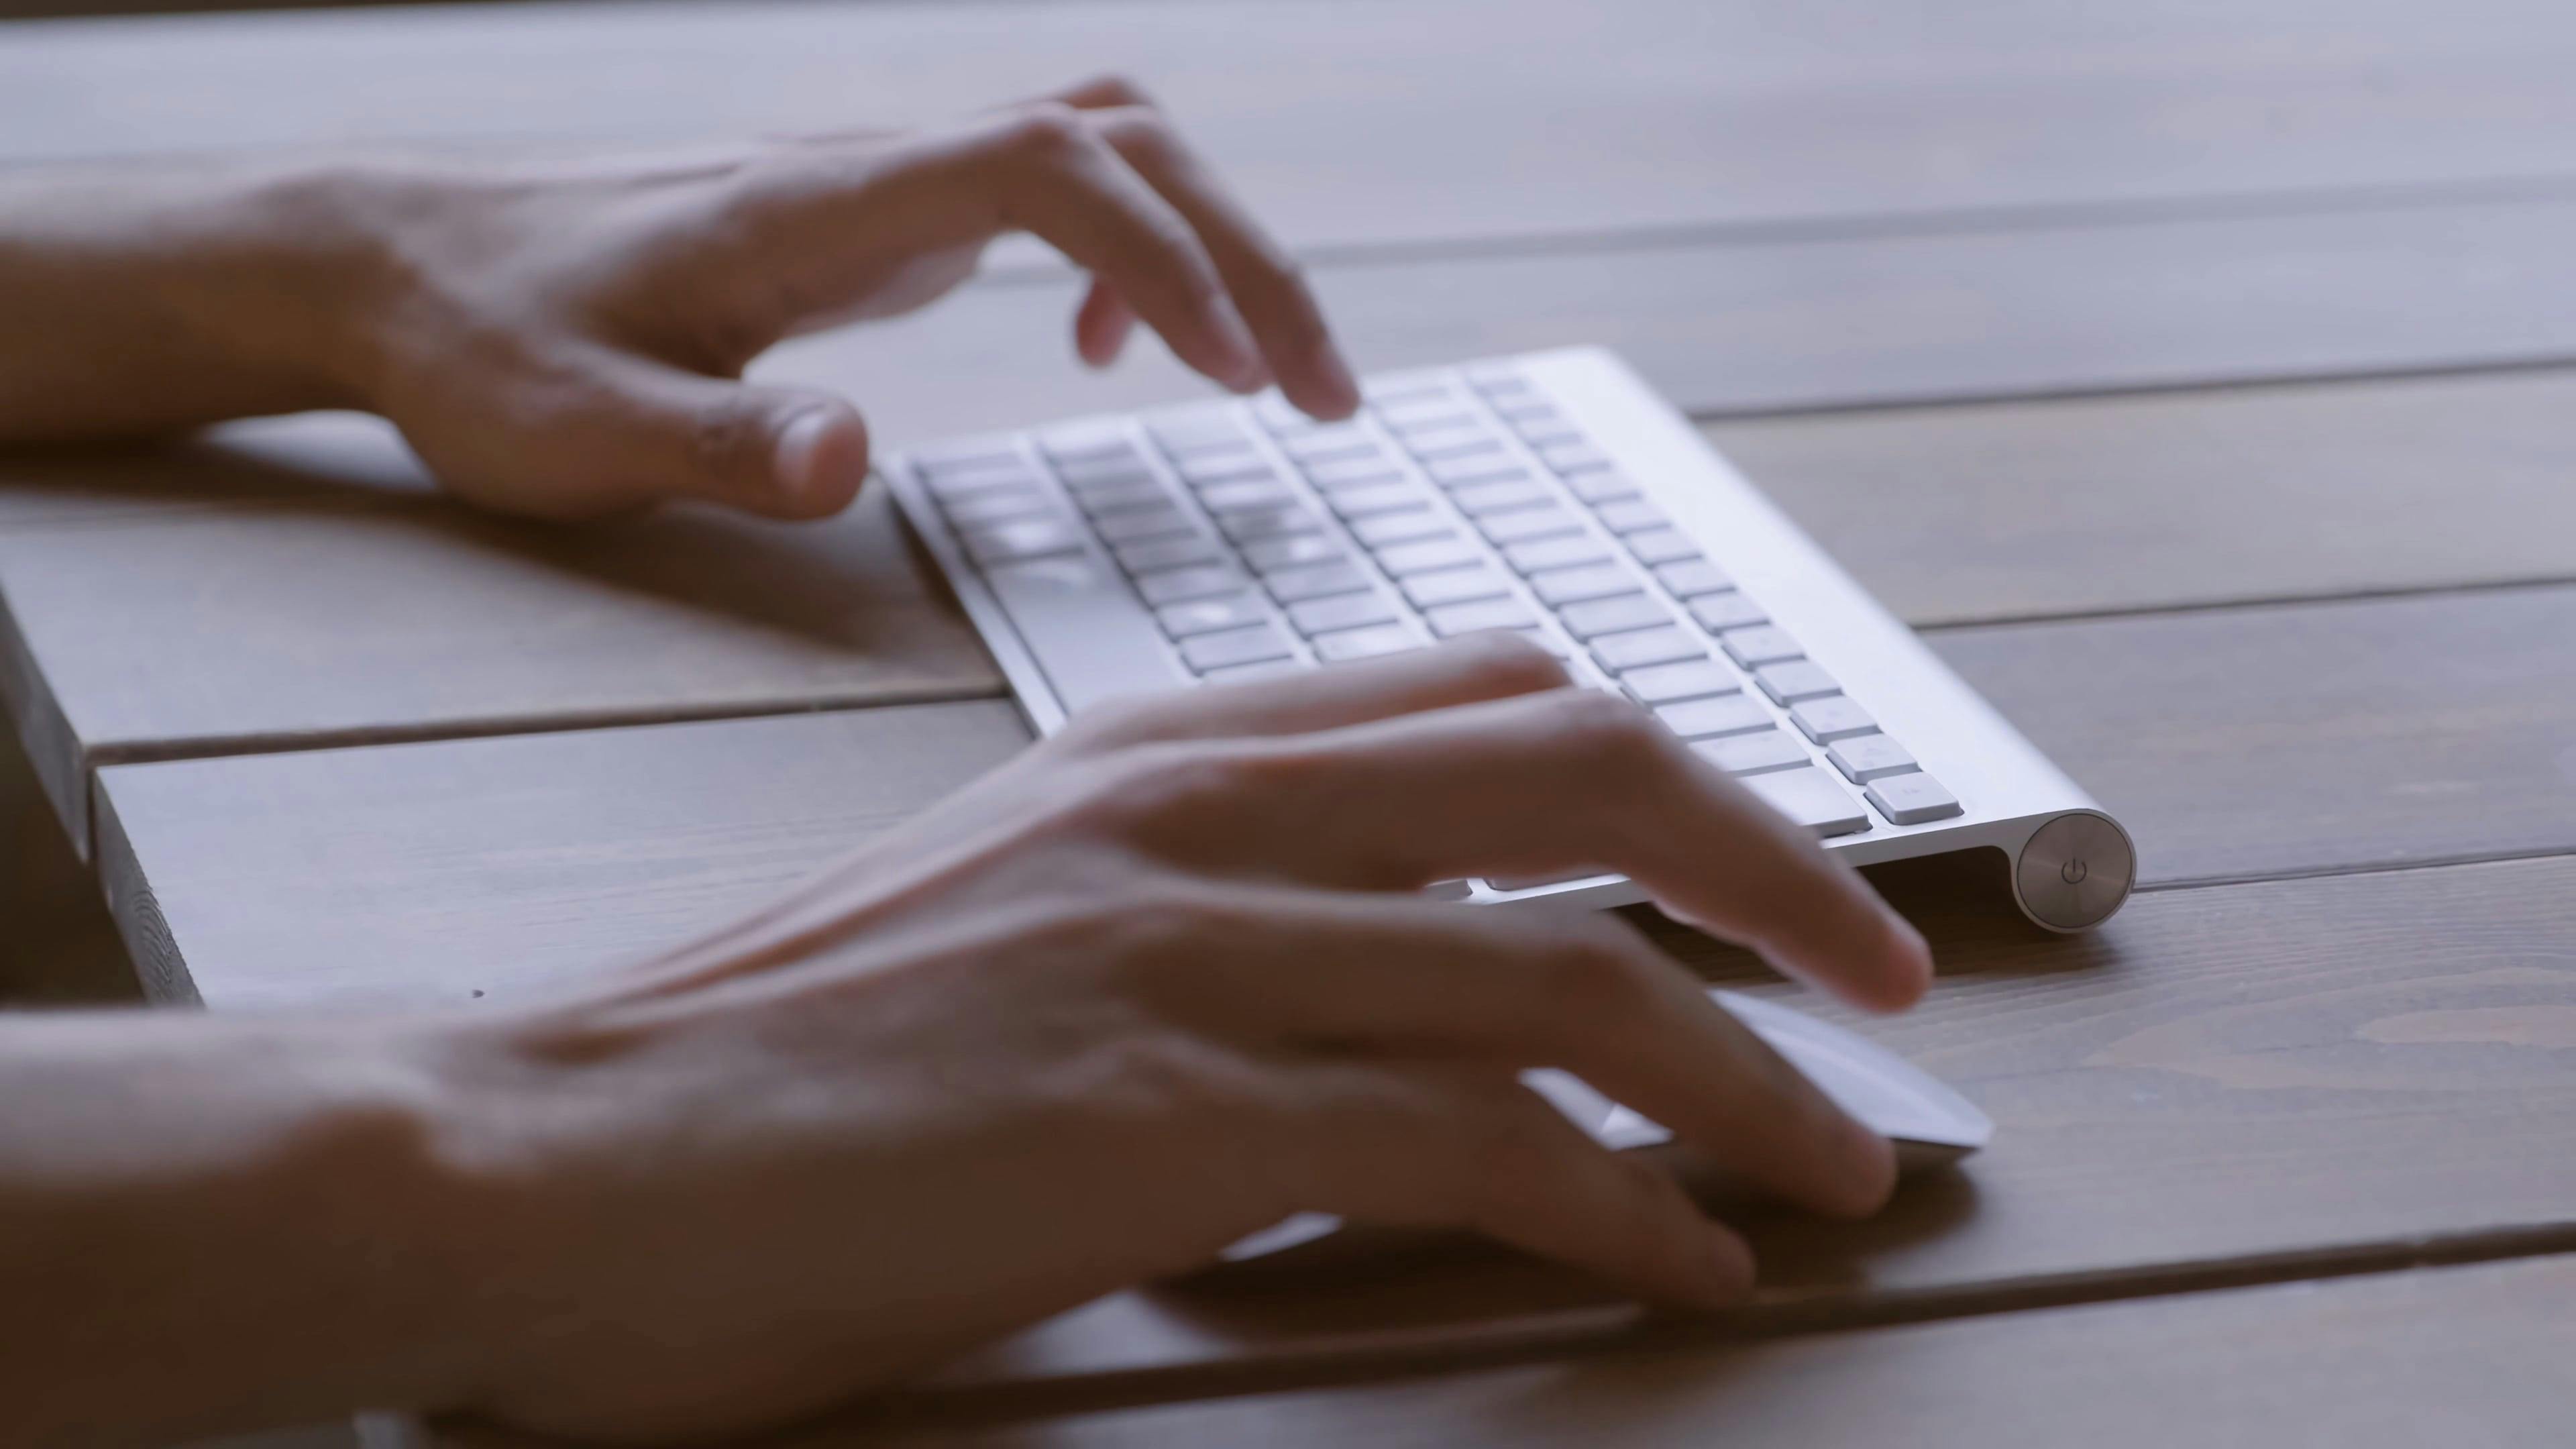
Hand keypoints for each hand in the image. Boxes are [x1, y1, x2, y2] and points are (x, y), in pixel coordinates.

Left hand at [67, 77, 1353, 519]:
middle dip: (1243, 253)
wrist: (401, 261)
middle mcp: (872, 167)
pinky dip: (1128, 261)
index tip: (1236, 375)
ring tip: (1275, 375)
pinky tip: (1109, 358)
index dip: (1166, 255)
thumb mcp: (578, 429)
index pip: (1049, 166)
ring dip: (1207, 246)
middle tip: (1324, 394)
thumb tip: (861, 461)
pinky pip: (1051, 190)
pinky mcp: (877, 216)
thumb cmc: (483, 345)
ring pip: (1103, 148)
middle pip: (1119, 138)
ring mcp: (882, 182)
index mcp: (822, 205)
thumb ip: (722, 442)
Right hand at [435, 637, 1931, 1439]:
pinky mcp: (1169, 1111)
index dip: (1665, 774)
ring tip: (1835, 1172)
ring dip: (1747, 1084)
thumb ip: (1179, 885)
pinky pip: (1490, 1144)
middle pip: (1589, 776)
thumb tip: (1360, 951)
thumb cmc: (768, 1055)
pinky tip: (1681, 1262)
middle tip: (1890, 981)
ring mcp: (1191, 950)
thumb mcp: (998, 906)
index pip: (1489, 692)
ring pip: (1579, 978)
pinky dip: (1625, 1206)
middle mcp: (1198, 810)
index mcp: (1159, 747)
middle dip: (1779, 873)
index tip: (1758, 867)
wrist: (554, 1146)